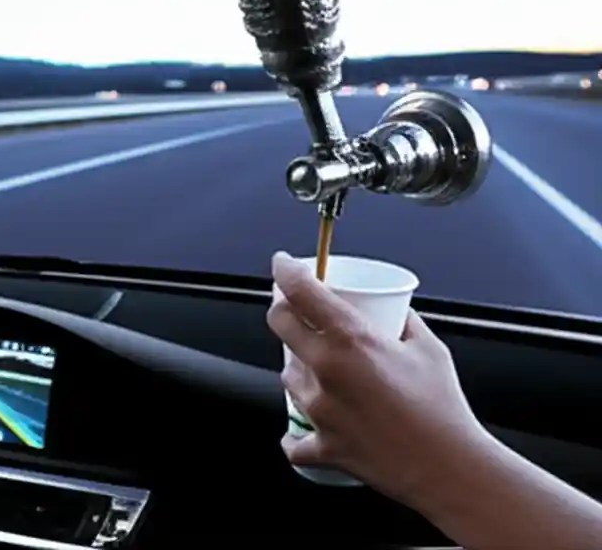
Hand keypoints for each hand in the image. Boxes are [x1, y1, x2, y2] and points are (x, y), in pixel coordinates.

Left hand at [266, 251, 489, 507]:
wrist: (451, 468)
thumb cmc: (444, 409)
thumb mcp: (428, 348)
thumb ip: (402, 321)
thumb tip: (390, 308)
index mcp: (352, 339)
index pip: (300, 290)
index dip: (285, 270)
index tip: (282, 263)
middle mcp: (326, 370)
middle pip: (278, 324)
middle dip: (282, 310)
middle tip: (295, 311)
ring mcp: (318, 409)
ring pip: (287, 375)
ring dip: (299, 368)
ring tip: (327, 373)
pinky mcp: (321, 445)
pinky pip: (294, 438)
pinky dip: (298, 434)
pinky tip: (310, 426)